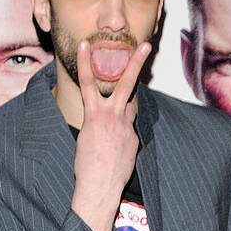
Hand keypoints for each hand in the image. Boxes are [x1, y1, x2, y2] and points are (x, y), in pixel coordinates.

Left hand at [71, 39, 151, 230]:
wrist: (101, 190)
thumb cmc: (109, 182)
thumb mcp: (122, 163)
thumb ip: (121, 146)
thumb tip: (116, 142)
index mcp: (130, 134)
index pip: (130, 110)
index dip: (124, 105)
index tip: (119, 105)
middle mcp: (125, 123)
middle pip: (134, 90)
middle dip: (140, 66)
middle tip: (146, 46)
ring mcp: (112, 119)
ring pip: (120, 83)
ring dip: (124, 60)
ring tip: (124, 40)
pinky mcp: (95, 118)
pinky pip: (89, 85)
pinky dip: (86, 65)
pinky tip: (83, 48)